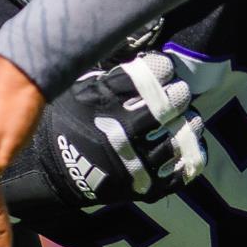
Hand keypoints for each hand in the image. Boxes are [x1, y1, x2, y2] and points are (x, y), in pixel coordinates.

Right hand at [30, 53, 207, 206]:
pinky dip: (191, 156)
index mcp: (104, 105)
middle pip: (167, 107)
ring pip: (178, 139)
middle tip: (179, 92)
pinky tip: (191, 144)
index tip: (165, 68)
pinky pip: (179, 172)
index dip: (161, 69)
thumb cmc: (68, 123)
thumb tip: (142, 59)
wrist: (55, 171)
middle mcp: (120, 133)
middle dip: (178, 94)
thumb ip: (108, 76)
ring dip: (190, 124)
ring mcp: (134, 163)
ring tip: (190, 118)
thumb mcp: (78, 90)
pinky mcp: (144, 187)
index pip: (146, 78)